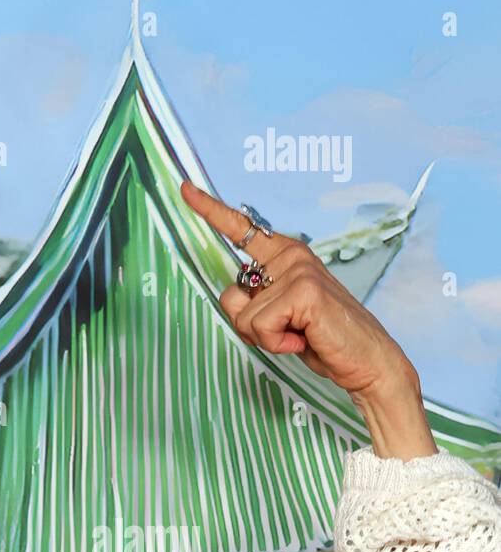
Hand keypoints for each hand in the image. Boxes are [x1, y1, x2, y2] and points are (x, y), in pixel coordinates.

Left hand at [180, 180, 436, 459]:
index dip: (210, 210)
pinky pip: (259, 327)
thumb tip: (233, 295)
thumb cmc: (321, 337)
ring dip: (266, 337)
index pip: (241, 229)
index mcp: (284, 255)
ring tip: (299, 334)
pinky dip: (277, 343)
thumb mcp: (280, 312)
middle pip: (230, 296)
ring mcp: (297, 271)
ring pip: (242, 317)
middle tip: (286, 331)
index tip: (185, 189)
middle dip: (249, 326)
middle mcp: (291, 256)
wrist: (366, 361)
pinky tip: (303, 339)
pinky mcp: (303, 291)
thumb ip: (257, 296)